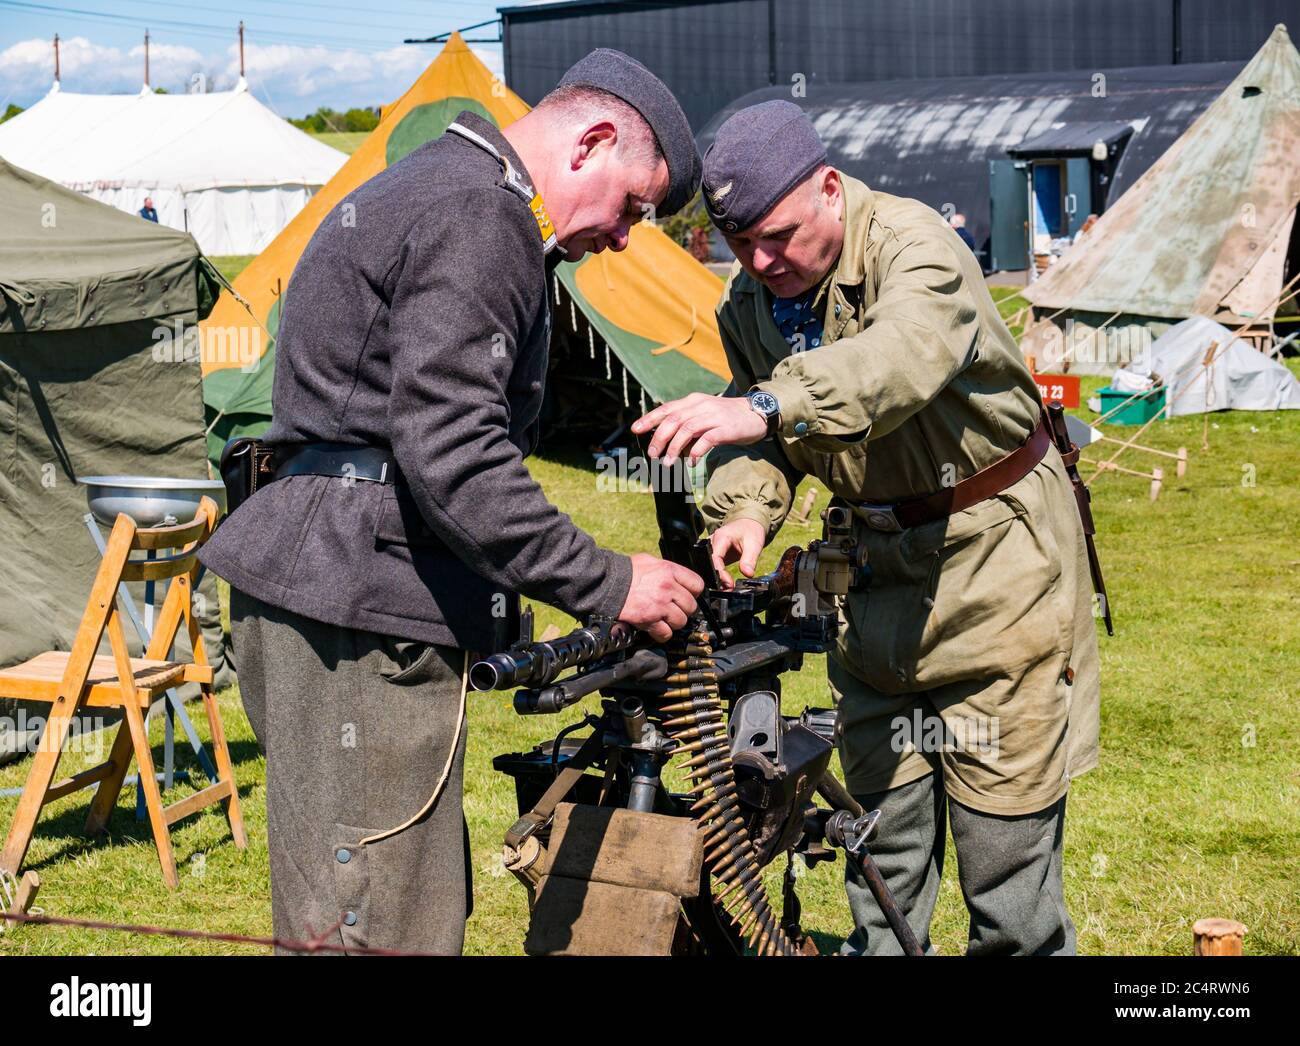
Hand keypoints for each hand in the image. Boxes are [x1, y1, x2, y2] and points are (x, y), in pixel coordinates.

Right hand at [619, 553, 705, 641]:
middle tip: (674, 608)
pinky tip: (656, 628)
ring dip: (674, 622)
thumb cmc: (624, 572)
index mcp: (669, 571)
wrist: (605, 583)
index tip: (687, 595)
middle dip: (683, 609)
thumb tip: (677, 578)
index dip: (693, 592)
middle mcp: (667, 588)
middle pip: (691, 606)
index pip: (697, 585)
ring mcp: (660, 605)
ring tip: (664, 618)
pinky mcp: (649, 620)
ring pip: (681, 621)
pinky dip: (662, 633)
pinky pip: (666, 633)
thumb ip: (666, 570)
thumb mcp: (649, 562)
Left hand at [631, 392, 768, 465]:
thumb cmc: (727, 418)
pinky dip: (695, 451)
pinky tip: (691, 462)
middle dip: (659, 438)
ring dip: (674, 447)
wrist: (756, 414)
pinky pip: (706, 439)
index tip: (635, 429)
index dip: (649, 418)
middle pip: (674, 420)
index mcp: (693, 401)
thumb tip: (668, 444)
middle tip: (652, 454)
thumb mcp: (704, 416)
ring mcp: (714, 416)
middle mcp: (701, 405)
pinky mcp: (726, 428)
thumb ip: (687, 424)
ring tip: (667, 462)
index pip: (667, 408)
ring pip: (687, 429)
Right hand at [709, 518, 765, 591]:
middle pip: (708, 563)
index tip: (729, 584)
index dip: (720, 573)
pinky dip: (717, 575)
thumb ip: (750, 559)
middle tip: (727, 589)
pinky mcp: (714, 554)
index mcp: (720, 537)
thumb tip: (748, 574)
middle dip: (716, 578)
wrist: (749, 524)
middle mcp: (712, 542)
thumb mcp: (754, 543)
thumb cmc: (751, 530)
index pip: (715, 558)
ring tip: (726, 588)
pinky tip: (724, 584)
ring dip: (716, 578)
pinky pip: (712, 566)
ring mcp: (711, 548)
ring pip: (708, 565)